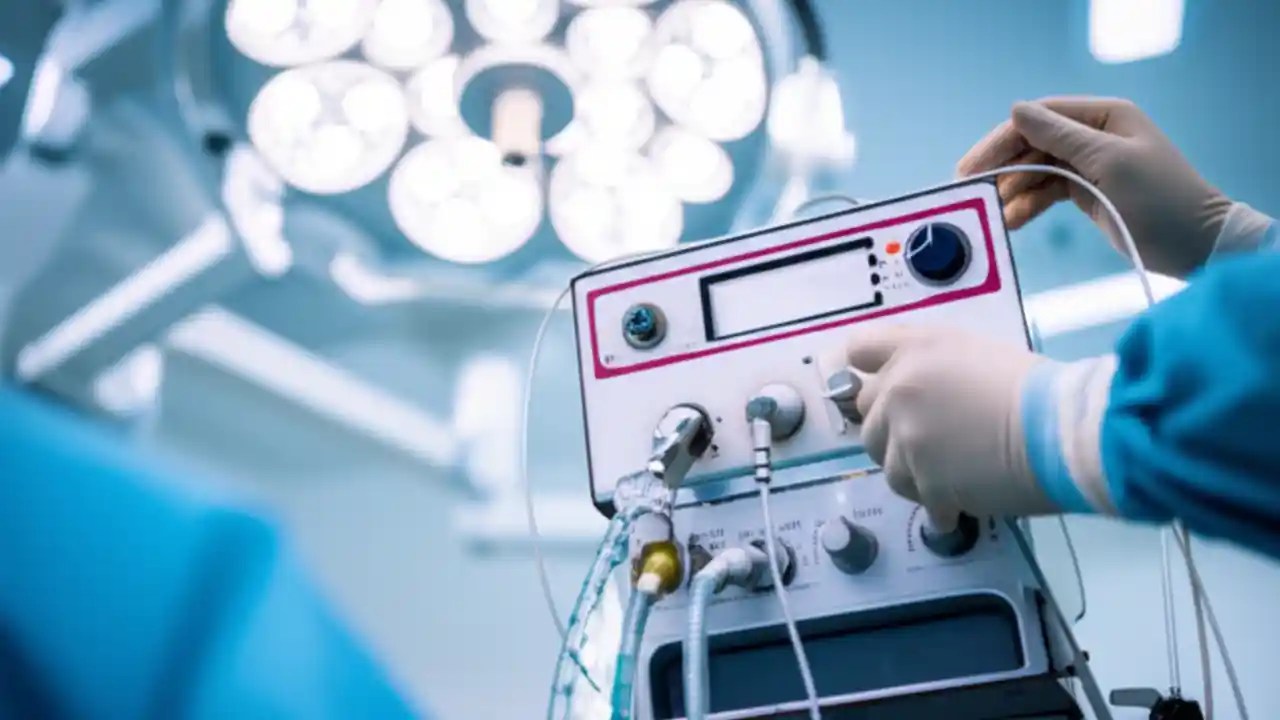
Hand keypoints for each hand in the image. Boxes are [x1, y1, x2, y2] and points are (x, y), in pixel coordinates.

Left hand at [846, 326, 1059, 528]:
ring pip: (886, 463)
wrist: (1061, 432)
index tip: (882, 390)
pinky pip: (917, 498)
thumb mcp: (973, 353)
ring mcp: (907, 438)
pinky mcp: (923, 481)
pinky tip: (965, 497)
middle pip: (867, 416)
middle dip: (892, 429)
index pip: (859, 351)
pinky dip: (938, 503)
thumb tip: (909, 387)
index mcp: (913, 351)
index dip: (868, 372)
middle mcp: (899, 390)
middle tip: (931, 440)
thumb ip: (928, 364)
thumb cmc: (1034, 389)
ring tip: (953, 472)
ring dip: (913, 471)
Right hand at [957, 96, 1231, 277]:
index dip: (1002, 138)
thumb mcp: (1107, 162)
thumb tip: (1015, 110)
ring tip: (993, 215)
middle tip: (967, 188)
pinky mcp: (1088, 192)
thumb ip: (1059, 136)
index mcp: (1104, 117)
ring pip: (1036, 169)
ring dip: (1013, 190)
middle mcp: (1094, 135)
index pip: (1040, 116)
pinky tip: (1012, 221)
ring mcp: (1090, 164)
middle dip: (1001, 166)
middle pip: (1033, 142)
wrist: (1195, 245)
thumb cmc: (1159, 199)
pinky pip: (1046, 192)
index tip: (972, 165)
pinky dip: (1028, 205)